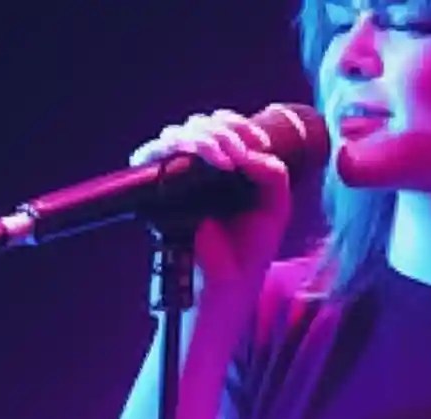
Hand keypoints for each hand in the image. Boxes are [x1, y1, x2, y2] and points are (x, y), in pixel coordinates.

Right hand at [129, 108, 292, 294]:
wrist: (229, 282)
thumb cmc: (250, 247)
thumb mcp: (275, 206)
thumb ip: (272, 174)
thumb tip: (249, 152)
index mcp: (224, 168)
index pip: (220, 126)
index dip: (239, 125)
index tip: (261, 143)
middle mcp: (196, 169)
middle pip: (199, 123)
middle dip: (224, 131)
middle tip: (240, 154)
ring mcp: (174, 178)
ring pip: (178, 133)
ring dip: (208, 138)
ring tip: (228, 161)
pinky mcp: (155, 190)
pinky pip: (156, 153)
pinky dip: (185, 148)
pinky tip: (214, 163)